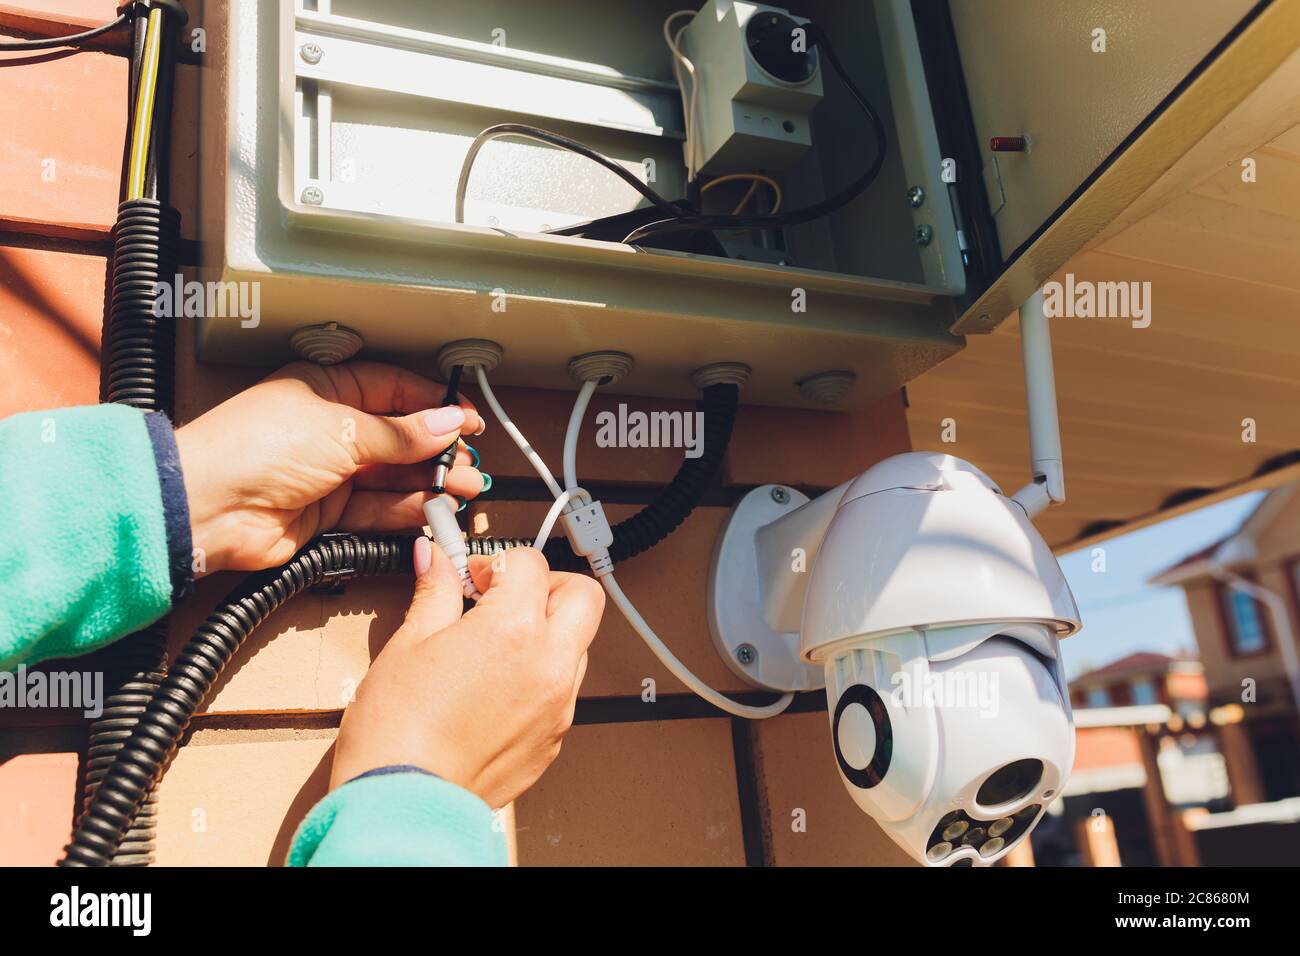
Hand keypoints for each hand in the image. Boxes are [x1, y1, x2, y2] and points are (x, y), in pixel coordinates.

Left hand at [175, 361, 484, 574]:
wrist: (207, 506)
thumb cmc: (254, 447)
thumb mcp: (341, 429)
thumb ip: (401, 433)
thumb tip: (446, 422)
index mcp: (326, 387)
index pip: (394, 389)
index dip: (435, 404)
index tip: (469, 421)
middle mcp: (328, 427)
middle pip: (398, 437)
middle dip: (438, 451)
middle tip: (470, 464)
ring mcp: (327, 471)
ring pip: (391, 476)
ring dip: (430, 484)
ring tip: (465, 491)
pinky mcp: (325, 511)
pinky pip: (376, 509)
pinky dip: (406, 511)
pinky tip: (432, 510)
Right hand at [330, 541, 604, 807]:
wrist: (402, 802)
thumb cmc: (398, 732)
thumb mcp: (408, 644)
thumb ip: (434, 592)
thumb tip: (435, 560)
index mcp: (514, 630)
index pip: (530, 563)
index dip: (496, 561)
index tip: (472, 575)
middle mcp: (548, 665)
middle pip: (583, 596)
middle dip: (548, 585)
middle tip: (507, 594)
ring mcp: (557, 706)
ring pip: (578, 644)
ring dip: (549, 630)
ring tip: (498, 641)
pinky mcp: (553, 739)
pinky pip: (563, 690)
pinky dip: (541, 675)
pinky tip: (498, 684)